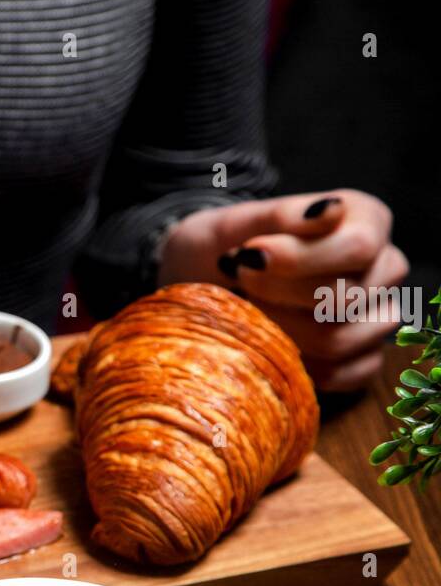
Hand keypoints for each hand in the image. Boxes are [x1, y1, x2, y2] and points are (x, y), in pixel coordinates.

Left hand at [158, 190, 407, 391]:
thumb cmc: (224, 249)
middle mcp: (384, 268)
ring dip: (280, 332)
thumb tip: (331, 209)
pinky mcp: (364, 361)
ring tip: (250, 312)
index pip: (358, 246)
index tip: (247, 258)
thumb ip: (284, 216)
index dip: (299, 259)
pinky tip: (271, 343)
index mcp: (366, 221)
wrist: (202, 287)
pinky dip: (296, 366)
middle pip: (345, 298)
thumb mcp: (239, 223)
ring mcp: (379, 318)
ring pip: (339, 340)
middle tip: (240, 286)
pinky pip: (341, 375)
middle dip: (278, 297)